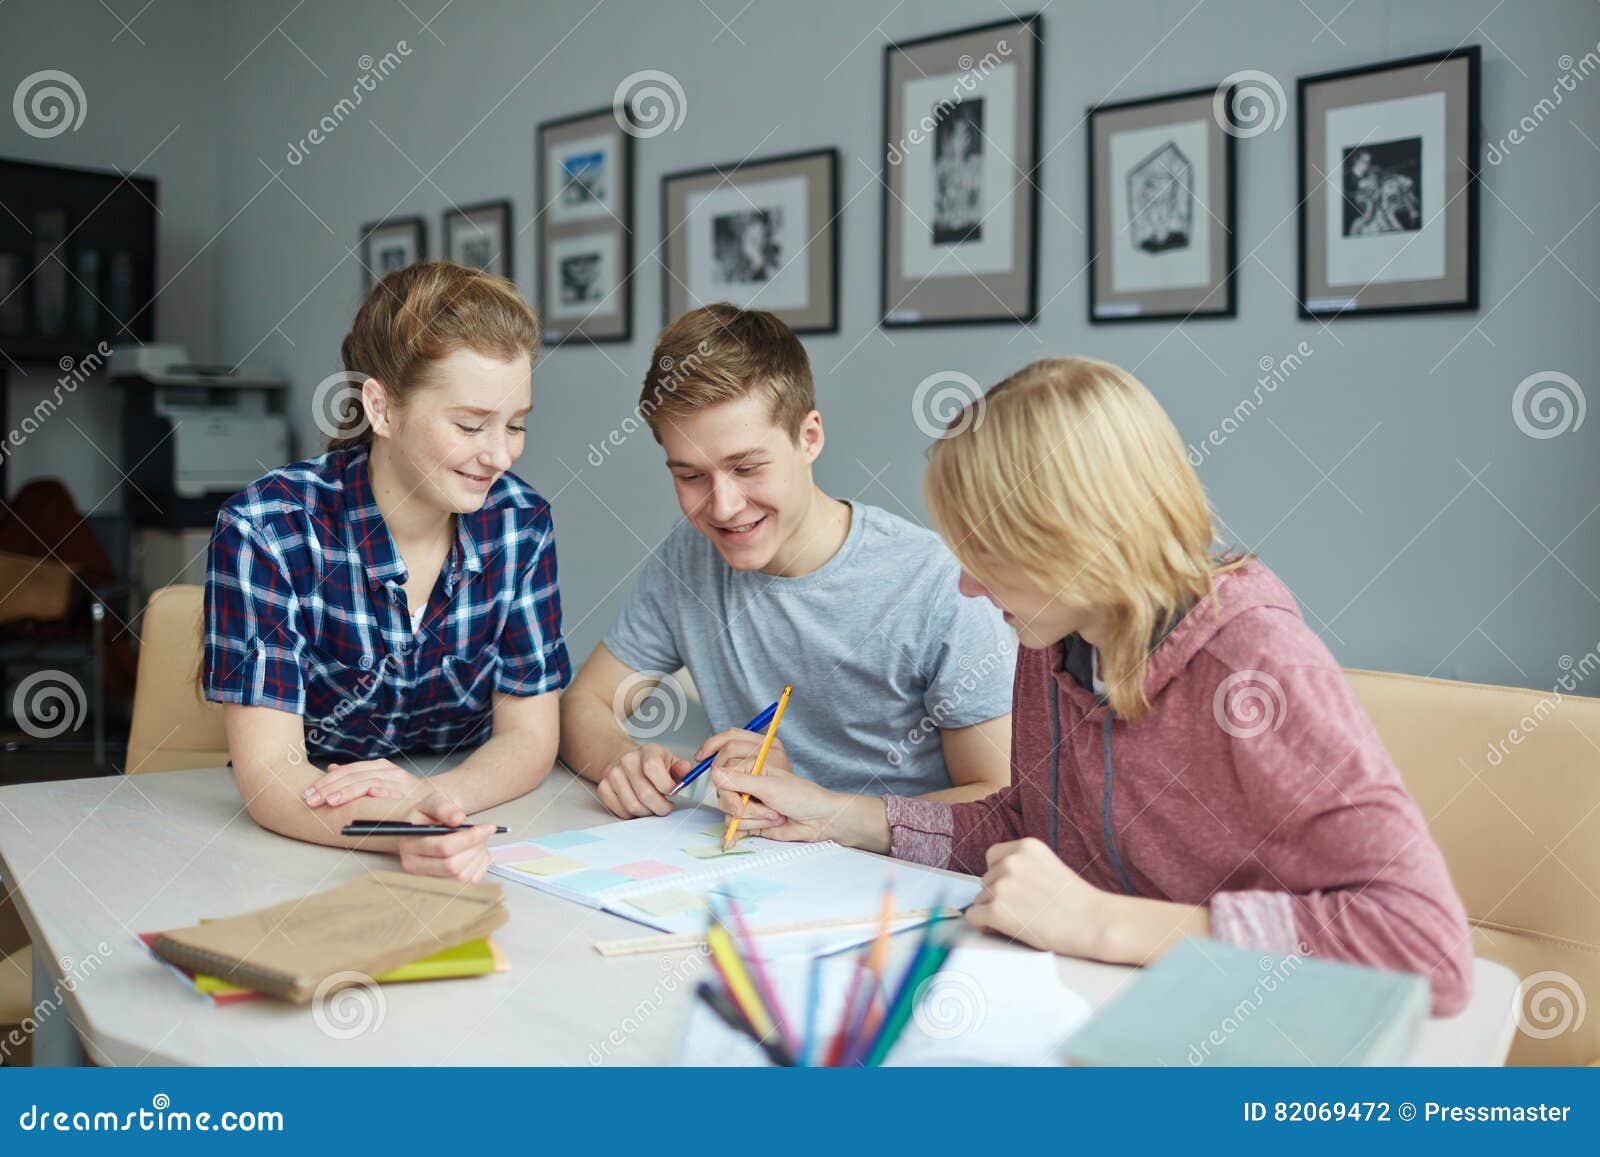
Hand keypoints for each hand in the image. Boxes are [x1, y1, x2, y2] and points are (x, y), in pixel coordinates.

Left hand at [304, 759, 427, 807]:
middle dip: (330, 788)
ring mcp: (399, 781)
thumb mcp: (381, 782)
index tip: (308, 794)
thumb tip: (331, 768)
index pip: (348, 771)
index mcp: (379, 767)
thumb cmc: (407, 796)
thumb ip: (358, 777)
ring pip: (367, 782)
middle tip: (310, 800)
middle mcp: (389, 771)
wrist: (442, 801)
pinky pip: (389, 790)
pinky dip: (374, 792)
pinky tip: (360, 797)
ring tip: (328, 801)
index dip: (327, 782)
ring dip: (346, 792)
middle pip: (353, 775)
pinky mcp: (409, 793)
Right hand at [391, 791, 495, 881]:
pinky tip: (477, 852)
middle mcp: (414, 865)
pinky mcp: (441, 883)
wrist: (419, 828)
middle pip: (453, 865)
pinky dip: (479, 866)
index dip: (470, 838)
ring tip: (479, 840)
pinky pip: (468, 881)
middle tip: (485, 833)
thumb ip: (444, 807)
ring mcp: (427, 877)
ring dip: (478, 857)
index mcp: (410, 844)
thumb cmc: (426, 815)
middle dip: (475, 848)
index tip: (488, 827)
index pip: (444, 847)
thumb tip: (457, 818)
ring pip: (461, 876)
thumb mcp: (433, 801)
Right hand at [596, 742, 693, 817]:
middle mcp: (627, 760)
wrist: (626, 760)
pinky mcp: (603, 787)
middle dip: (660, 807)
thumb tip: (687, 769)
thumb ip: (680, 768)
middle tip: (665, 808)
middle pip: (644, 793)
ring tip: (652, 807)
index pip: (653, 768)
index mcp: (647, 752)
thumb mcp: (669, 761)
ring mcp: (613, 774)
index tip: (672, 793)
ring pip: (632, 805)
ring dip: (647, 812)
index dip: (665, 786)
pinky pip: (620, 810)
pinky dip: (632, 814)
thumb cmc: (652, 764)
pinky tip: (639, 806)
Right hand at [693, 728, 793, 831]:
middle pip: (723, 796)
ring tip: (774, 815)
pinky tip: (760, 828)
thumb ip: (739, 780)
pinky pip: (735, 826)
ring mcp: (748, 802)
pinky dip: (748, 829)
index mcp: (752, 767)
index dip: (728, 791)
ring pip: (730, 813)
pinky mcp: (749, 820)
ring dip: (755, 819)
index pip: (723, 775)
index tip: (740, 801)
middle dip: (745, 808)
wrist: (817, 820)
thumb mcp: (769, 786)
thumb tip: (714, 773)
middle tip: (765, 808)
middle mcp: (747, 784)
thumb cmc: (800, 796)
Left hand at [964, 838, 1115, 957]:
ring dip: (993, 910)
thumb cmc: (1077, 902)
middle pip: (986, 880)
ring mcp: (1002, 885)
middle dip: (999, 895)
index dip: (1000, 875)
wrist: (1094, 924)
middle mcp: (1011, 861)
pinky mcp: (996, 910)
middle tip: (1023, 909)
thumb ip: (1023, 866)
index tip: (1013, 889)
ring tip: (1021, 919)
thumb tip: (995, 881)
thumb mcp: (1048, 866)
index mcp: (1026, 846)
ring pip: (980, 899)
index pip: (993, 857)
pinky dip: (984, 925)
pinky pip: (973, 917)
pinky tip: (1001, 928)